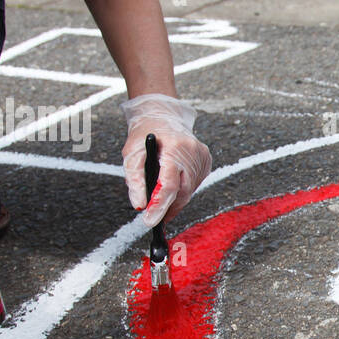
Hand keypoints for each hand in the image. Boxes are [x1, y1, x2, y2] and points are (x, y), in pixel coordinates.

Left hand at [119, 94, 210, 226]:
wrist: (162, 117)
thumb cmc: (145, 136)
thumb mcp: (132, 154)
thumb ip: (135, 179)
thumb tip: (139, 205)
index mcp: (174, 148)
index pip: (169, 185)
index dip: (159, 206)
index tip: (150, 221)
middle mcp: (193, 152)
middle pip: (182, 192)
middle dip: (167, 206)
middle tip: (154, 215)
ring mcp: (202, 157)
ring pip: (189, 191)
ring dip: (174, 198)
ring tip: (161, 196)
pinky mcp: (207, 161)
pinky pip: (194, 184)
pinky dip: (182, 190)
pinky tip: (174, 181)